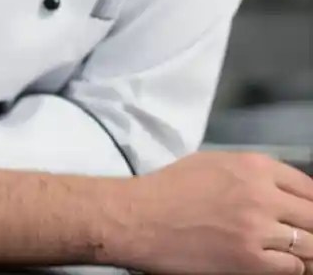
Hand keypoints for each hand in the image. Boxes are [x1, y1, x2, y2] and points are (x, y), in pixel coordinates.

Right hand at [116, 151, 312, 273]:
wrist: (134, 217)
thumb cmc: (165, 189)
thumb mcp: (211, 164)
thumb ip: (251, 174)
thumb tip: (282, 192)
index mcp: (253, 166)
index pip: (309, 188)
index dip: (312, 205)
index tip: (306, 216)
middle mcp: (261, 194)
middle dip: (312, 227)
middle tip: (302, 236)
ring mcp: (257, 228)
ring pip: (311, 245)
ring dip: (306, 251)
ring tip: (293, 252)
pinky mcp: (249, 259)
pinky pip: (293, 268)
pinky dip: (291, 268)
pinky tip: (274, 264)